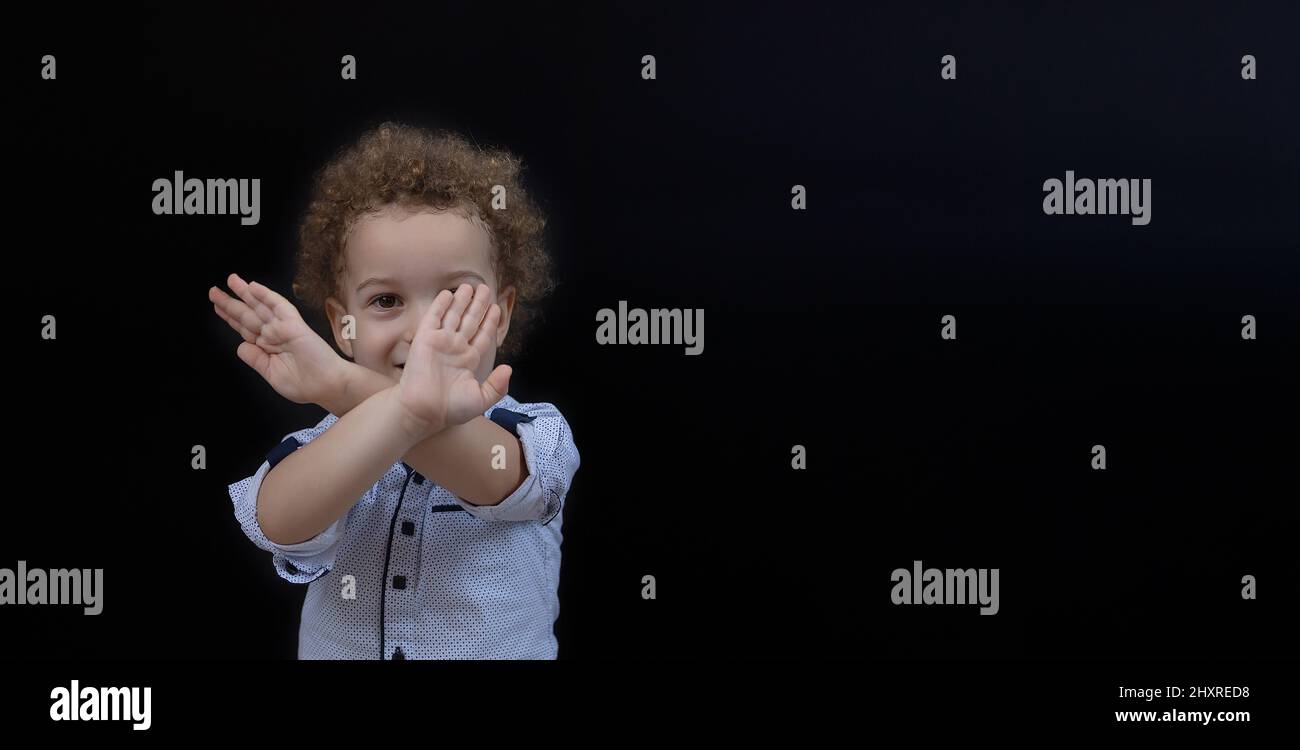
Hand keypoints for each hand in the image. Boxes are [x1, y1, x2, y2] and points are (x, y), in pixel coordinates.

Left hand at [209, 273, 349, 406]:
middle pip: (248, 315)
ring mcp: (283, 328)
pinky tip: (253, 287)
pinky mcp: (294, 325)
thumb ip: (255, 359)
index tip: (218, 307)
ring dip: (245, 293)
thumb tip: (240, 346)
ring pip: (260, 306)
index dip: (230, 317)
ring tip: (231, 280)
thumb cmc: (306, 385)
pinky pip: (278, 306)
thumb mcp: (271, 374)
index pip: (244, 328)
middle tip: (213, 291)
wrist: (328, 386)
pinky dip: (266, 296)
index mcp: (267, 347)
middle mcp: (273, 334)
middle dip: (230, 303)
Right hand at [393, 283, 511, 440]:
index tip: (496, 309)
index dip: (489, 322)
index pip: (482, 336)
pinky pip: (434, 317)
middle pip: (470, 321)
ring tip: (469, 286)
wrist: (424, 410)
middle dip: (478, 305)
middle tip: (485, 289)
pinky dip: (441, 305)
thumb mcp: (481, 400)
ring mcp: (440, 342)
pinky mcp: (425, 339)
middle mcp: (456, 348)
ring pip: (454, 316)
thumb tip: (509, 369)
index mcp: (469, 360)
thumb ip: (497, 386)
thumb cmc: (450, 409)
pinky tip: (449, 293)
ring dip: (461, 300)